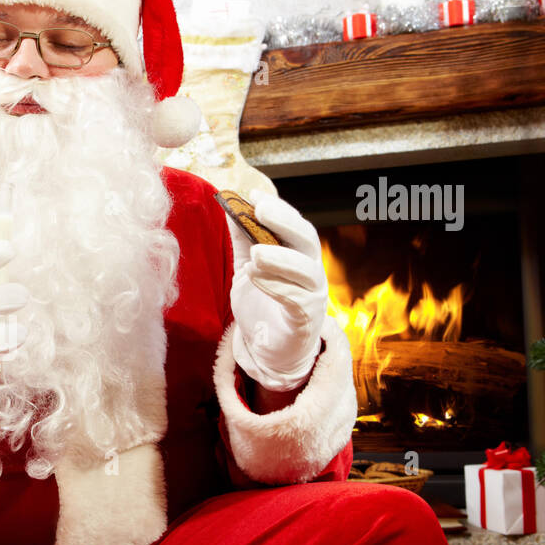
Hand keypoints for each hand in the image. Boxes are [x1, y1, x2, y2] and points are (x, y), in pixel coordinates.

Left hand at [227, 190, 327, 391]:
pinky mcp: (305, 321)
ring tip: (255, 254)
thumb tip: (231, 207)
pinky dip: (276, 286)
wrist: (269, 351)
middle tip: (259, 210)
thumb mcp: (248, 269)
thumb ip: (243, 242)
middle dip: (283, 222)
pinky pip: (296, 300)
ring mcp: (313, 296)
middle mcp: (311, 273)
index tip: (253, 194)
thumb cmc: (263, 306)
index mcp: (299, 257)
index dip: (277, 208)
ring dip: (279, 258)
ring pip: (305, 270)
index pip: (294, 226)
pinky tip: (256, 277)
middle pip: (307, 240)